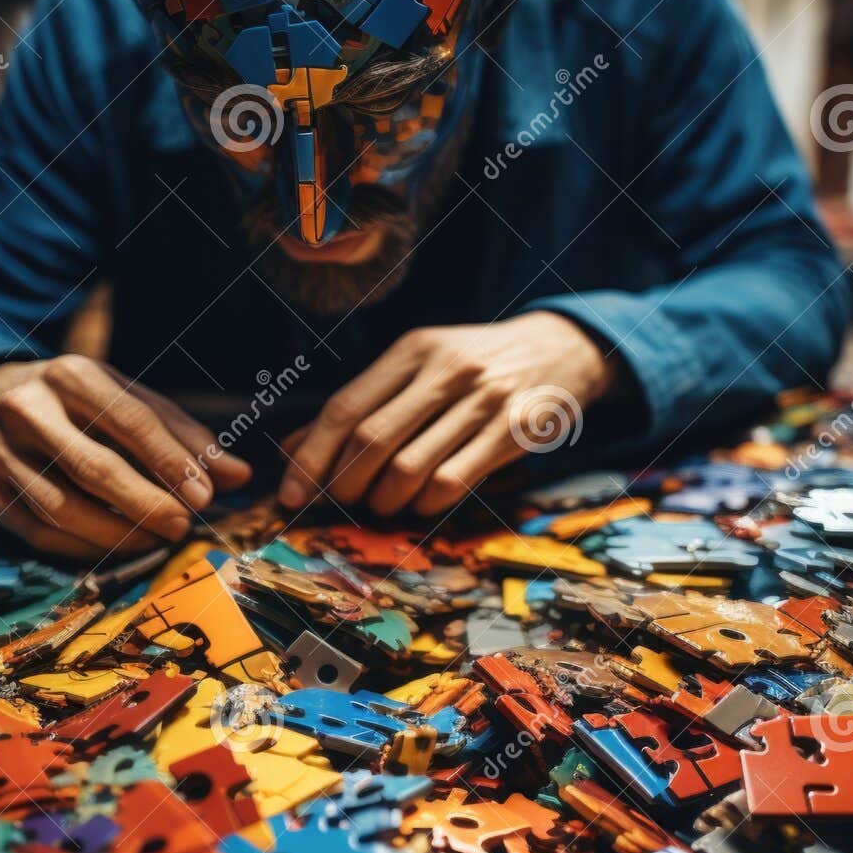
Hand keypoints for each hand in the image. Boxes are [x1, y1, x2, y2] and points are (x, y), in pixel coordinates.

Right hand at [0, 354, 250, 557]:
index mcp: (71, 375)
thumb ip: (183, 436)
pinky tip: (119, 548)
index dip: (169, 460)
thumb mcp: (128, 400)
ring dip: (116, 534)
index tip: (205, 495)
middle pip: (92, 467)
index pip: (128, 419)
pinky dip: (84, 547)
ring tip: (156, 540)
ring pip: (62, 507)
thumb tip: (239, 476)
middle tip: (182, 526)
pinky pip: (39, 533)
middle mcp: (28, 410)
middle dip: (145, 503)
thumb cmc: (78, 401)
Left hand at [278, 313, 612, 517]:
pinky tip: (423, 501)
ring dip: (385, 499)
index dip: (311, 456)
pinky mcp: (513, 432)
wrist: (561, 348)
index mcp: (413, 349)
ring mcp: (483, 401)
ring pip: (410, 468)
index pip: (345, 407)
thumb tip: (292, 449)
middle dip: (346, 484)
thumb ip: (361, 404)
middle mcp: (446, 370)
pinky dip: (426, 504)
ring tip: (384, 502)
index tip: (291, 494)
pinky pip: (452, 483)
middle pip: (372, 440)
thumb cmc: (476, 363)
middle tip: (344, 500)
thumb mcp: (420, 365)